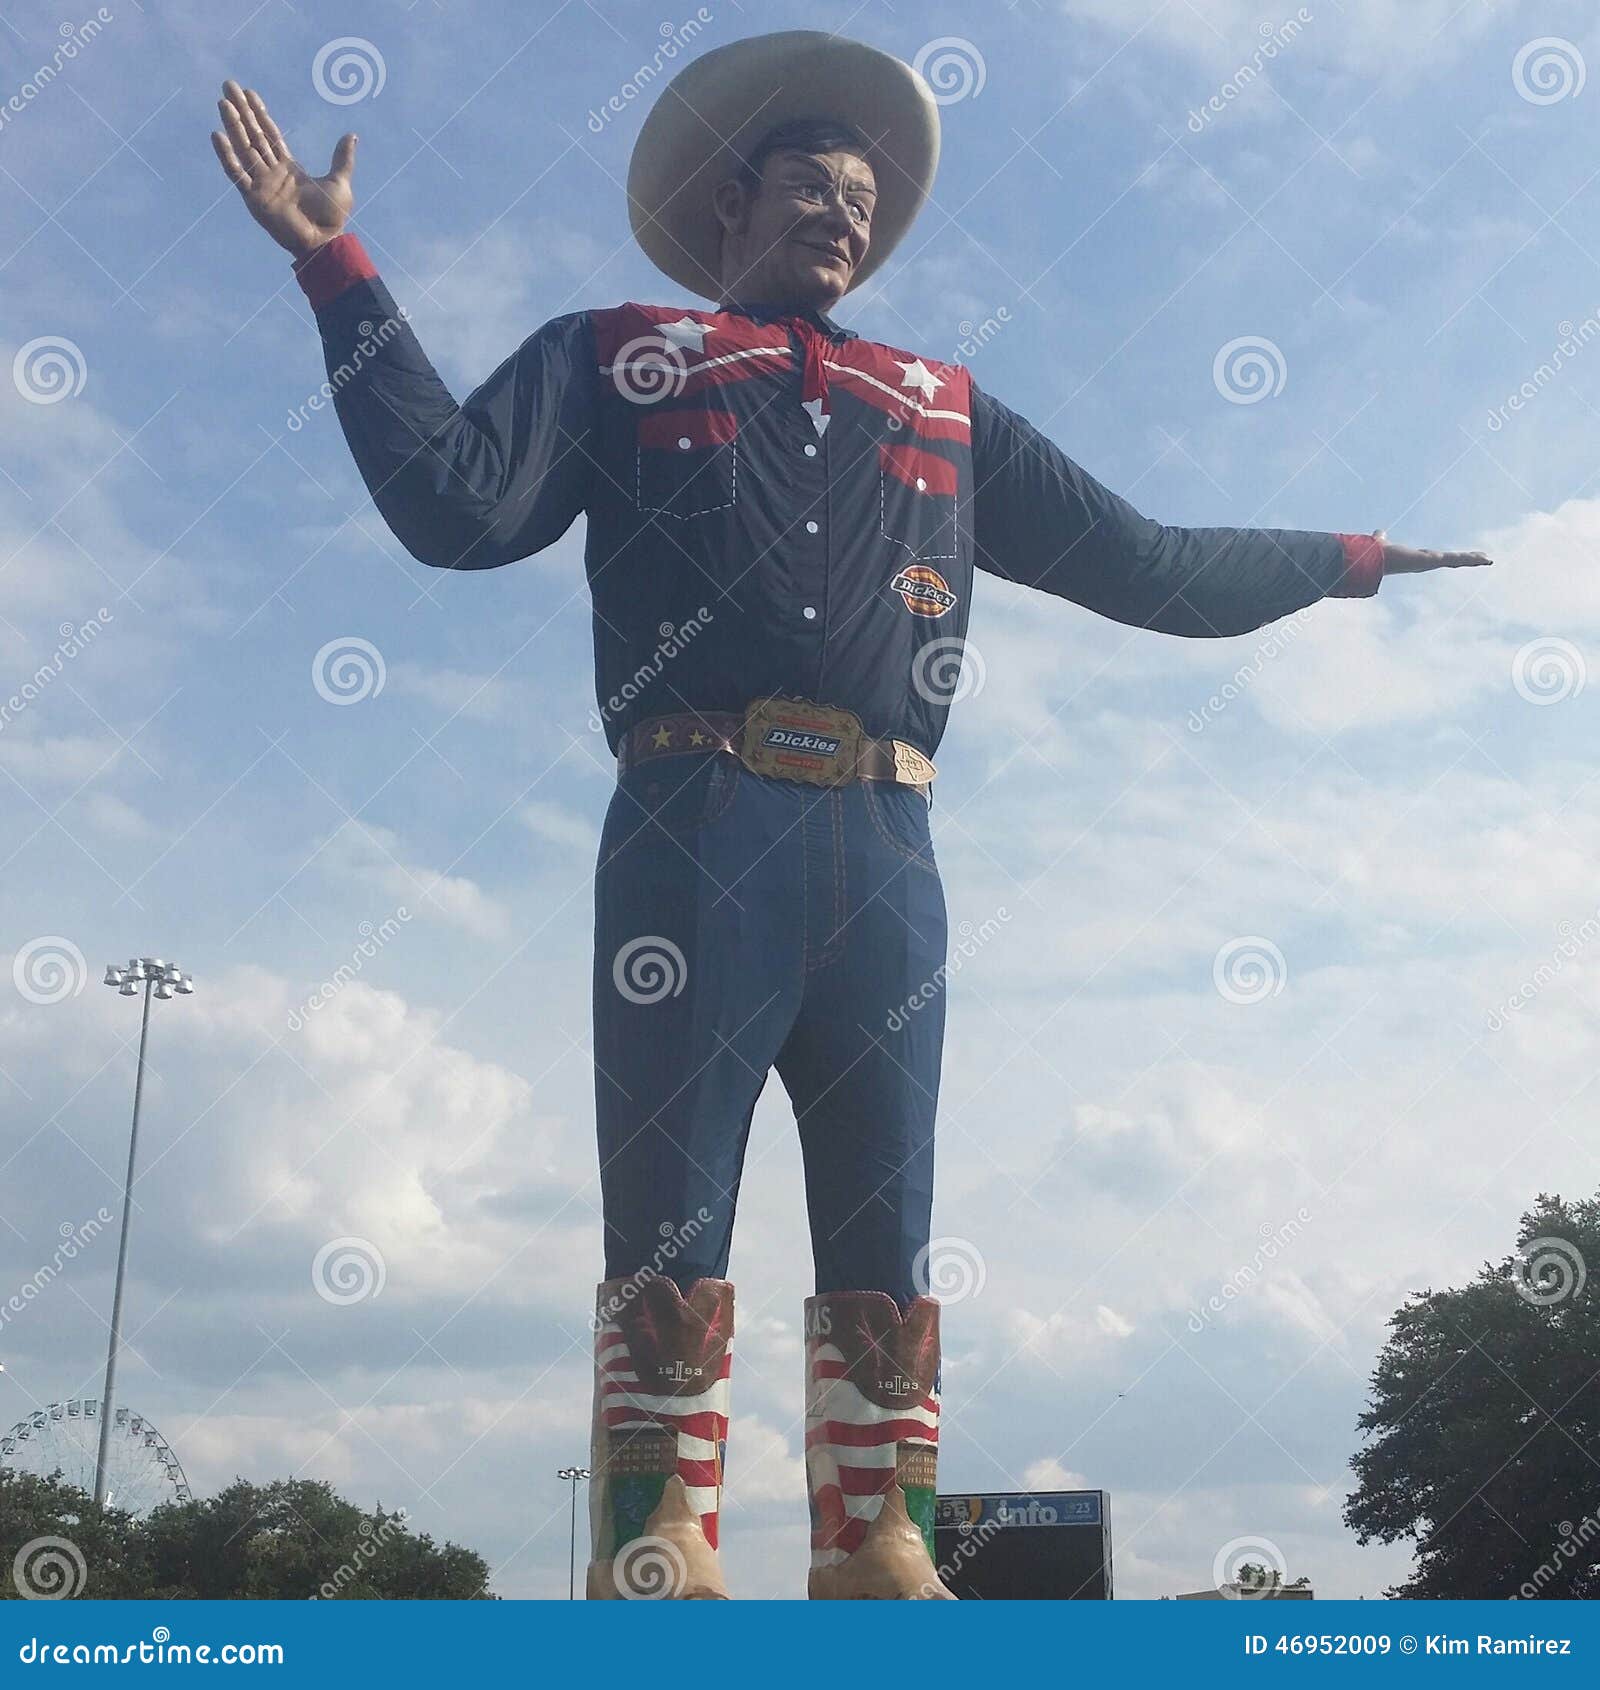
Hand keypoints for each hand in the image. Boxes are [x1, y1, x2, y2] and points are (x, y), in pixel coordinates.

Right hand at [211, 80, 354, 260]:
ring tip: (223, 102)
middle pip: (253, 134)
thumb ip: (342, 159)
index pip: (270, 134)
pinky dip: (227, 155)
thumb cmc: (332, 218)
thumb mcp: (340, 183)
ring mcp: (261, 184)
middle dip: (241, 110)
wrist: (323, 243)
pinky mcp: (254, 198)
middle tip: (229, 85)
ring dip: (233, 125)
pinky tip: (218, 135)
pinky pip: (236, 173)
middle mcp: (271, 173)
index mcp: (289, 168)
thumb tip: (351, 136)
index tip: (249, 93)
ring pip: (243, 147)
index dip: (259, 114)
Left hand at [1371, 529, 1493, 575]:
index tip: (1455, 557)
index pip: (1437, 558)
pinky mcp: (1433, 561)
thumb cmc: (1375, 554)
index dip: (1448, 557)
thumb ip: (1381, 538)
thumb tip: (1378, 533)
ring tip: (1488, 559)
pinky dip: (1470, 559)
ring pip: (1456, 561)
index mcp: (1416, 559)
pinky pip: (1455, 559)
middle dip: (1466, 560)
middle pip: (1451, 561)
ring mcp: (1430, 563)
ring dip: (1472, 560)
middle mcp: (1425, 563)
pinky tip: (1484, 559)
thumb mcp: (1382, 543)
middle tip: (1482, 559)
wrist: (1372, 560)